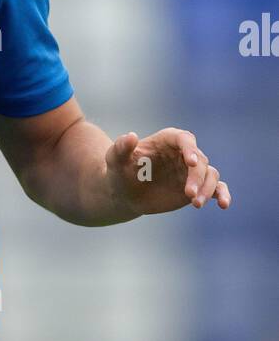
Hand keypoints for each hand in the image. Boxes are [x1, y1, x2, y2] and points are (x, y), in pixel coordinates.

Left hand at [106, 128, 230, 215]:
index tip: (192, 163)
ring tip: (196, 203)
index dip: (190, 149)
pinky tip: (224, 204)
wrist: (125, 192)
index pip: (185, 139)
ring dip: (208, 188)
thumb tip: (131, 136)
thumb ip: (121, 148)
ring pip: (211, 174)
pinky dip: (222, 194)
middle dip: (197, 177)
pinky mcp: (198, 186)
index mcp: (168, 139)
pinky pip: (216, 187)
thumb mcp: (115, 159)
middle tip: (189, 195)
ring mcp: (193, 170)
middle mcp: (184, 152)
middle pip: (200, 160)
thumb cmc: (119, 171)